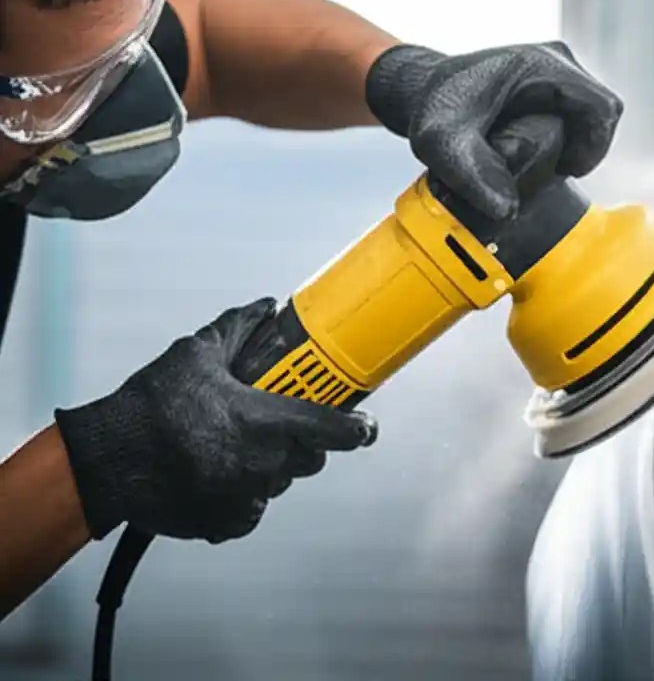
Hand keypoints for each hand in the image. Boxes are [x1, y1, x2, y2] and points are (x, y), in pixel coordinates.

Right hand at [55, 298, 377, 542]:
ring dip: (266, 467)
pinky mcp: (228, 523)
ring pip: (278, 482)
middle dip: (301, 443)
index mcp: (269, 422)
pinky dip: (241, 495)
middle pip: (310, 458)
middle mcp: (267, 463)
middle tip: (274, 428)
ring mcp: (249, 497)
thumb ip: (238, 329)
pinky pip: (251, 509)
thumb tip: (265, 308)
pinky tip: (214, 475)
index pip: (337, 430)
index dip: (358, 429)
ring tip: (228, 448)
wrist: (108, 461)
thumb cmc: (151, 407)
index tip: (366, 427)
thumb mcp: (196, 354)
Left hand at [365, 41, 622, 218]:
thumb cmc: (435, 109)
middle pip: (597, 115)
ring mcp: (557, 73)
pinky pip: (578, 120)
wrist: (424, 89)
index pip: (602, 107)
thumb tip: (507, 211)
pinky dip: (565, 143)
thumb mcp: (441, 142)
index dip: (594, 146)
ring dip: (571, 148)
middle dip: (578, 150)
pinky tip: (537, 158)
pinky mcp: (553, 88)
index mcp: (540, 65)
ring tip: (540, 165)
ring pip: (589, 120)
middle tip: (550, 172)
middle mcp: (556, 63)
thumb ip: (471, 174)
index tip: (567, 169)